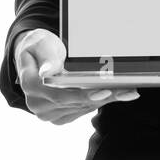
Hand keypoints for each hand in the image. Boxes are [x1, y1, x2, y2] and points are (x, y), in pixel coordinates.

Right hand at [13, 29, 139, 124]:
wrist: (36, 56)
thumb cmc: (41, 46)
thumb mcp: (41, 43)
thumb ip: (46, 57)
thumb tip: (46, 73)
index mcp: (31, 85)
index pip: (60, 94)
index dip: (84, 94)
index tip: (105, 90)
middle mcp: (37, 104)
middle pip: (76, 103)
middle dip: (104, 96)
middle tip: (128, 90)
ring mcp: (48, 112)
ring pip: (83, 107)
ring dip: (107, 99)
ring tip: (128, 91)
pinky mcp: (60, 116)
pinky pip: (83, 110)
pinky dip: (101, 101)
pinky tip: (118, 93)